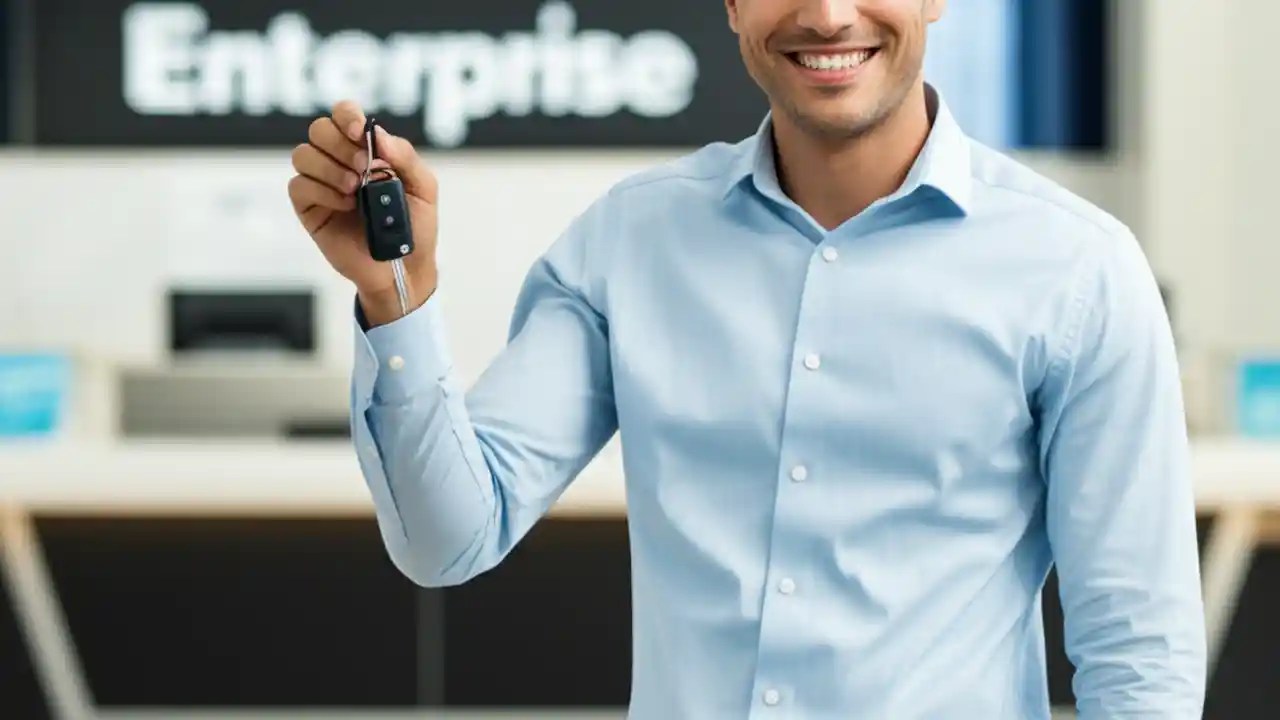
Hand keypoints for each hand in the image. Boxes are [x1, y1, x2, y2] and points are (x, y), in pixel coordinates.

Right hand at [288, 100, 439, 325]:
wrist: (402, 268)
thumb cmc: (414, 228)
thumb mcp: (424, 189)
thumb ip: (405, 156)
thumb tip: (378, 134)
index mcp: (366, 150)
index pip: (344, 115)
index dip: (346, 115)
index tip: (359, 132)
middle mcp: (339, 162)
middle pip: (318, 130)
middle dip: (339, 144)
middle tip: (362, 167)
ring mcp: (322, 185)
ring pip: (303, 154)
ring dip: (329, 168)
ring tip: (354, 190)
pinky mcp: (310, 209)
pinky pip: (299, 186)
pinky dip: (322, 191)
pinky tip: (344, 205)